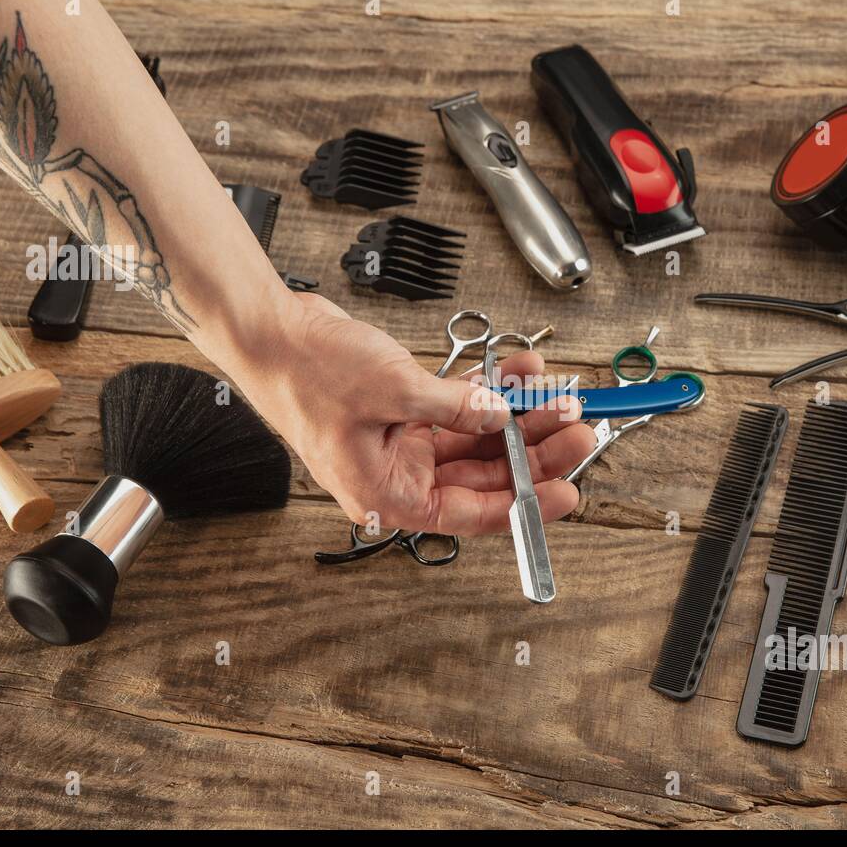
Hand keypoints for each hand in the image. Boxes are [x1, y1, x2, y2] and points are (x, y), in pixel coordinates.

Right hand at [228, 292, 596, 534]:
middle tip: (575, 427)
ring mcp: (403, 442)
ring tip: (555, 394)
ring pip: (477, 437)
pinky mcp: (404, 411)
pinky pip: (459, 407)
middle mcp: (399, 475)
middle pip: (484, 473)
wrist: (271, 333)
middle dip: (533, 448)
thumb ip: (456, 408)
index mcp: (389, 495)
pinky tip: (519, 371)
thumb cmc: (306, 376)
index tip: (568, 491)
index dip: (526, 503)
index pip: (473, 512)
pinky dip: (488, 389)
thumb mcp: (394, 392)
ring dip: (517, 414)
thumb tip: (501, 417)